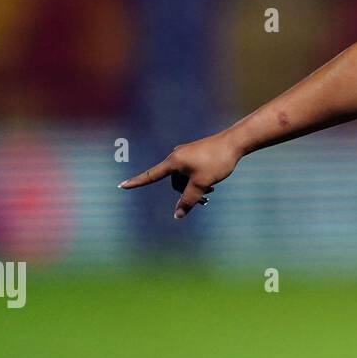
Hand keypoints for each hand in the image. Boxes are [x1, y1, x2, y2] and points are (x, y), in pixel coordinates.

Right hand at [118, 132, 242, 218]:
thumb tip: (177, 215)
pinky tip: (212, 183)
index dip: (137, 182)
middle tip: (205, 200)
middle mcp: (177, 156)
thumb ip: (188, 200)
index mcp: (174, 161)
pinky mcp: (195, 154)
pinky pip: (191, 172)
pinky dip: (198, 180)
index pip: (151, 175)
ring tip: (211, 192)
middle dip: (186, 193)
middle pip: (174, 182)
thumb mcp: (202, 184)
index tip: (121, 186)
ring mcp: (186, 154)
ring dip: (195, 187)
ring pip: (184, 178)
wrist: (234, 142)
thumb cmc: (217, 161)